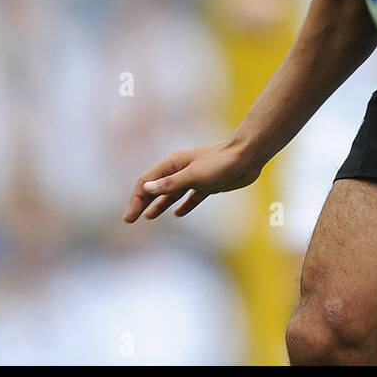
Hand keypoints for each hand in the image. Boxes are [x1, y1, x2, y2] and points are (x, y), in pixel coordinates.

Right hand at [123, 141, 261, 222]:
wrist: (247, 156)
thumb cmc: (220, 163)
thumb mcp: (193, 175)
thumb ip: (170, 183)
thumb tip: (146, 188)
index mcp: (173, 164)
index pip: (147, 182)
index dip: (136, 200)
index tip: (129, 217)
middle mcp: (181, 170)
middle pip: (156, 188)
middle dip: (142, 203)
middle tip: (130, 220)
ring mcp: (194, 178)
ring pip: (172, 193)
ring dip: (159, 205)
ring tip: (148, 217)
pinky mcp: (207, 185)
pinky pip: (190, 197)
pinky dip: (183, 205)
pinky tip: (178, 213)